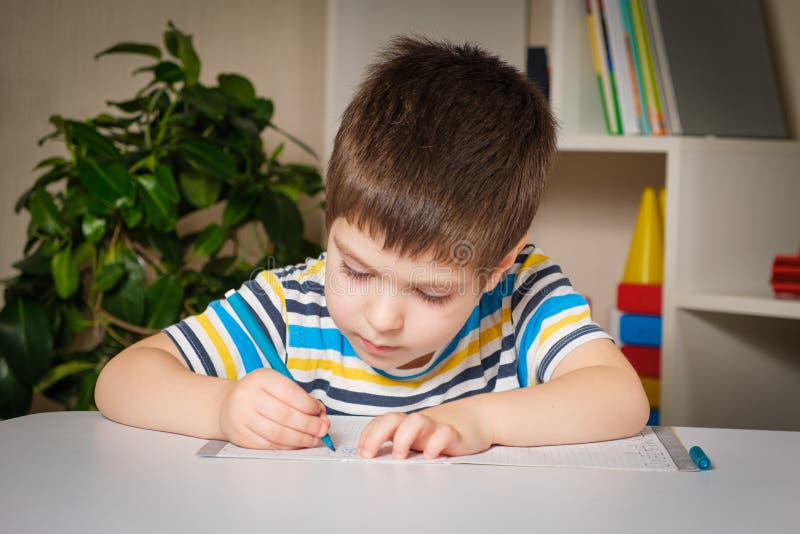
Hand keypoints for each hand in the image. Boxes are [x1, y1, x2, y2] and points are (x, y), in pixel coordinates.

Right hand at [218, 368, 329, 449]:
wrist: (227, 405)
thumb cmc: (261, 394)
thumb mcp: (278, 385)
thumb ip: (301, 399)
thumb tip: (322, 417)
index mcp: (261, 378)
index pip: (289, 393)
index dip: (308, 405)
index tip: (319, 411)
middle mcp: (248, 396)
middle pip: (284, 415)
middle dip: (309, 425)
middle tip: (323, 429)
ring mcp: (242, 418)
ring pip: (277, 433)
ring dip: (300, 439)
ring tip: (314, 439)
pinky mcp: (240, 436)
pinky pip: (268, 445)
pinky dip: (287, 446)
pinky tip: (298, 444)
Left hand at [357, 407, 492, 459]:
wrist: (479, 417)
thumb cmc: (444, 429)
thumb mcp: (421, 435)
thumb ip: (402, 441)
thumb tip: (376, 457)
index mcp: (407, 423)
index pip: (382, 422)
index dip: (368, 435)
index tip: (362, 453)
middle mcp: (418, 423)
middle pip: (392, 419)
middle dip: (376, 435)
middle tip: (369, 454)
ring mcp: (436, 425)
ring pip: (415, 421)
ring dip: (403, 437)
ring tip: (400, 455)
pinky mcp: (455, 433)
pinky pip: (444, 434)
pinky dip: (436, 443)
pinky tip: (430, 455)